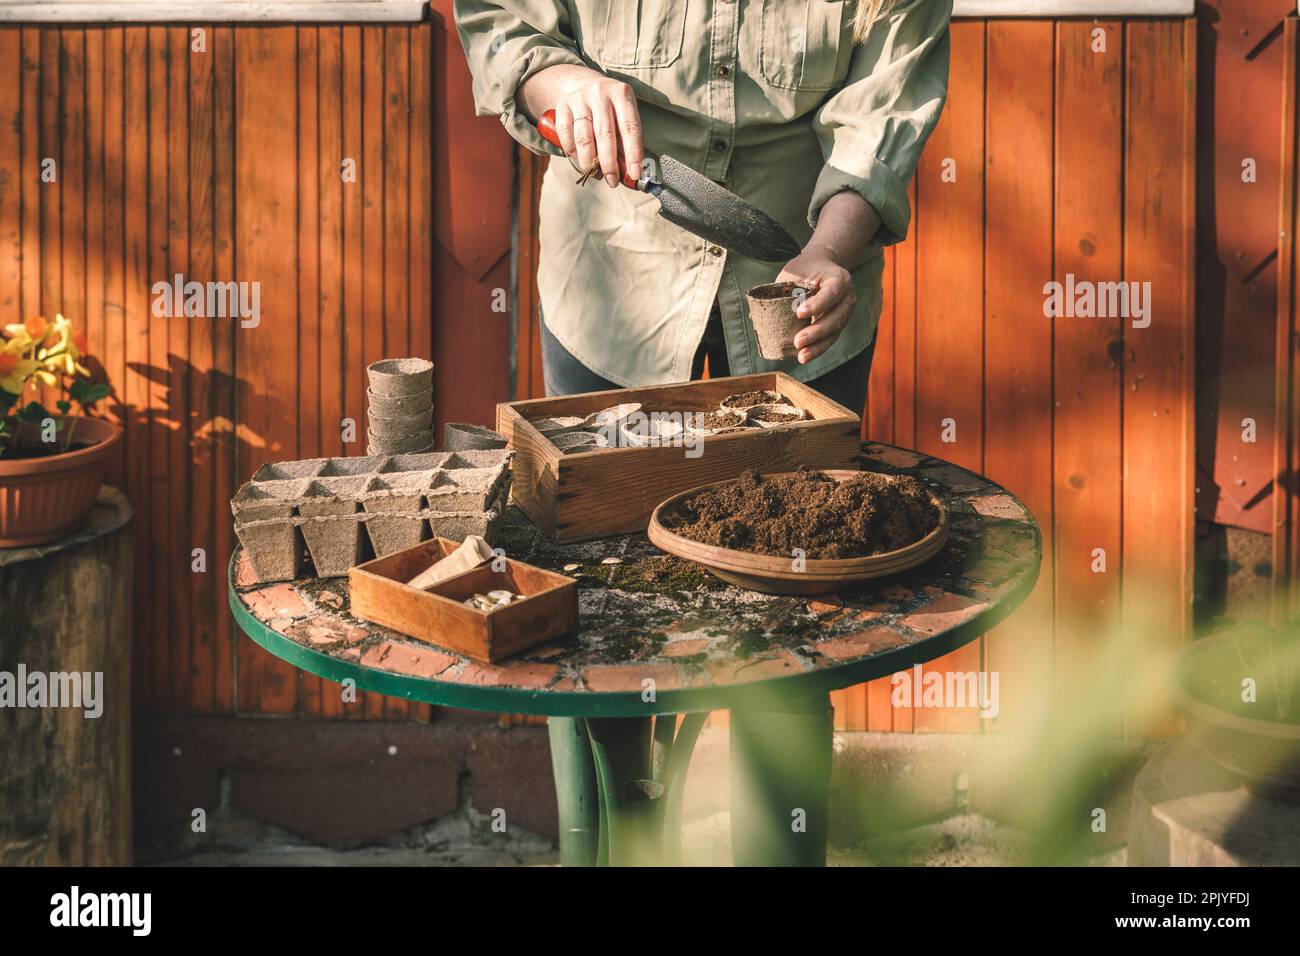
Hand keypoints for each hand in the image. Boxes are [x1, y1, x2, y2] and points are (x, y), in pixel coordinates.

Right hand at [518, 64, 643, 187]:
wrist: (582, 84)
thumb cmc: (610, 108)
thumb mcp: (623, 116)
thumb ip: (626, 141)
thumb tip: (630, 173)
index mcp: (622, 93)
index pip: (630, 127)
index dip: (633, 154)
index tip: (634, 174)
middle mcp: (600, 92)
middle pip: (605, 135)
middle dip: (609, 164)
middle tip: (612, 181)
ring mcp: (579, 98)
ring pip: (583, 138)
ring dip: (589, 162)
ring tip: (596, 174)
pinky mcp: (562, 105)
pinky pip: (566, 135)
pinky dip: (572, 152)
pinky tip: (579, 160)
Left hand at [777, 249, 855, 364]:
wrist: (823, 265)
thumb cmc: (806, 268)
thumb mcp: (795, 271)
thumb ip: (781, 289)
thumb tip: (755, 316)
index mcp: (839, 279)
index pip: (831, 293)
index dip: (817, 304)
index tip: (799, 313)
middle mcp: (847, 297)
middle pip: (835, 318)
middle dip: (816, 332)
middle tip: (798, 341)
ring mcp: (845, 312)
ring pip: (834, 332)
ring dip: (817, 346)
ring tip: (801, 356)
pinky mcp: (839, 324)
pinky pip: (830, 339)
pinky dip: (817, 349)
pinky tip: (804, 356)